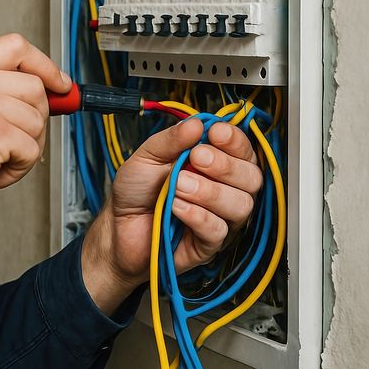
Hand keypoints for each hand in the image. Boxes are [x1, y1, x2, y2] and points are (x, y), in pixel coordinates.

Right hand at [0, 33, 70, 300]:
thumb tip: (42, 90)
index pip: (16, 47)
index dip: (44, 65)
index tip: (59, 83)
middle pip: (35, 87)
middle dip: (35, 118)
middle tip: (12, 140)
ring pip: (38, 121)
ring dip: (25, 148)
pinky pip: (33, 150)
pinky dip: (19, 169)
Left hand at [81, 119, 262, 313]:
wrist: (117, 225)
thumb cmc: (136, 190)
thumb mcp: (148, 156)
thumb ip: (171, 140)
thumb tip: (197, 123)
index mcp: (216, 165)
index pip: (243, 151)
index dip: (235, 141)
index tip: (215, 133)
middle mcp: (225, 190)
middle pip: (251, 178)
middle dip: (225, 166)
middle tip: (196, 158)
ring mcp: (220, 218)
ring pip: (240, 205)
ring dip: (209, 192)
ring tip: (178, 185)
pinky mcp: (208, 244)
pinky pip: (219, 231)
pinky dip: (198, 216)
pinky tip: (176, 207)